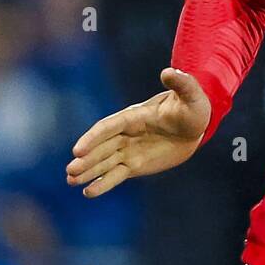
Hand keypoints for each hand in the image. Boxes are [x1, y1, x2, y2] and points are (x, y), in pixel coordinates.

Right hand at [66, 67, 210, 197]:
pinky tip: (88, 192)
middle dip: (86, 159)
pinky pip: (116, 175)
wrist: (194, 126)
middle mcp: (126, 133)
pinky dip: (103, 183)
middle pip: (101, 147)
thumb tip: (168, 72)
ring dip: (88, 171)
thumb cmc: (193, 107)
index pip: (109, 126)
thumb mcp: (191, 95)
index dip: (93, 138)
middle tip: (70, 171)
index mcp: (134, 116)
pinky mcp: (134, 165)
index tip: (78, 150)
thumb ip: (181, 84)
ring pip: (104, 162)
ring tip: (70, 181)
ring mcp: (128, 150)